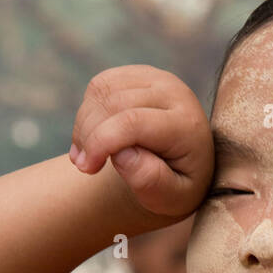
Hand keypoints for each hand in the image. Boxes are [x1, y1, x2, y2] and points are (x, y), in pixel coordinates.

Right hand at [69, 65, 213, 219]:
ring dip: (84, 124)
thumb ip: (150, 180)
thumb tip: (122, 154)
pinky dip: (88, 111)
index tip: (86, 168)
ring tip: (86, 156)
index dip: (101, 142)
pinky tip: (92, 138)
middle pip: (113, 104)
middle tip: (84, 166)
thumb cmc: (177, 186)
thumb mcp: (170, 197)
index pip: (133, 122)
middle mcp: (174, 92)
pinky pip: (100, 85)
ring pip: (102, 90)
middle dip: (89, 136)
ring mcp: (156, 78)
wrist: (188, 166)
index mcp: (186, 125)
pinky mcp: (138, 74)